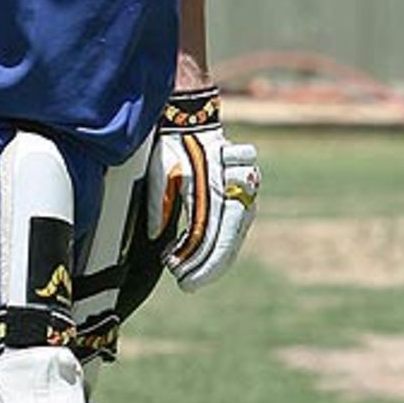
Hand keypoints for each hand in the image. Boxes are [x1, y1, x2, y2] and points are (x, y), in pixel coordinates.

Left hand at [146, 86, 259, 290]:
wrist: (191, 119)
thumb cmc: (172, 145)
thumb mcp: (159, 171)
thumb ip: (159, 204)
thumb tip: (158, 238)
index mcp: (214, 182)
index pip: (212, 234)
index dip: (200, 263)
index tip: (184, 282)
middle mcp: (236, 187)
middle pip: (228, 239)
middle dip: (208, 267)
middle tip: (186, 283)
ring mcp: (244, 190)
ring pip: (236, 234)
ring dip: (216, 257)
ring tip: (192, 274)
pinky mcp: (244, 193)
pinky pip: (238, 225)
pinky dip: (222, 243)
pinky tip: (204, 256)